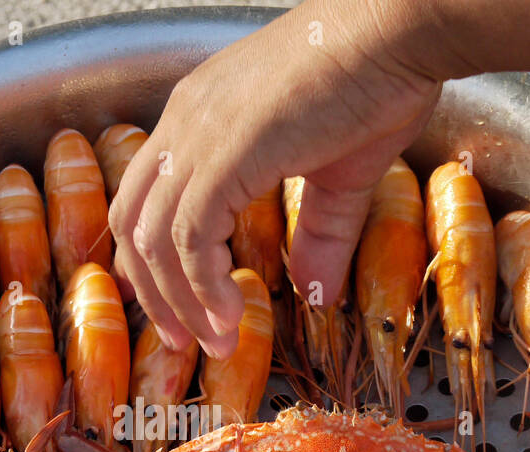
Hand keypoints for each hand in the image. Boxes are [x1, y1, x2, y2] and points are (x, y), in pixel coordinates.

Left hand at [108, 0, 444, 357]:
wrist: (397, 30)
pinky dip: (204, 286)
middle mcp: (184, 123)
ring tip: (215, 342)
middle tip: (183, 342)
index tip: (176, 308)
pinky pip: (190, 237)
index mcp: (198, 119)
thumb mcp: (341, 175)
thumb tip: (315, 294)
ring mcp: (197, 136)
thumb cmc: (378, 81)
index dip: (151, 262)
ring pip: (154, 239)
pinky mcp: (222, 153)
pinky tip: (231, 314)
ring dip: (180, 302)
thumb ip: (318, 235)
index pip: (144, 200)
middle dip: (153, 293)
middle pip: (131, 225)